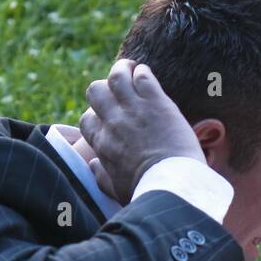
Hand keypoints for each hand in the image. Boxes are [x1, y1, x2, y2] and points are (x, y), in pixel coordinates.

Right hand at [79, 58, 204, 202]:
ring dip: (122, 69)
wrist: (173, 183)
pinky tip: (147, 74)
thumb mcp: (116, 190)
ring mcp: (134, 109)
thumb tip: (93, 164)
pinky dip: (142, 71)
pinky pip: (142, 75)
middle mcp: (113, 122)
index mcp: (102, 145)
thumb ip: (101, 176)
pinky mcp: (156, 101)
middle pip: (96, 91)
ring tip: (131, 70)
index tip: (107, 118)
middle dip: (105, 89)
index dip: (95, 115)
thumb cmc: (146, 191)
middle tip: (118, 92)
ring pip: (116, 75)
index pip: (86, 119)